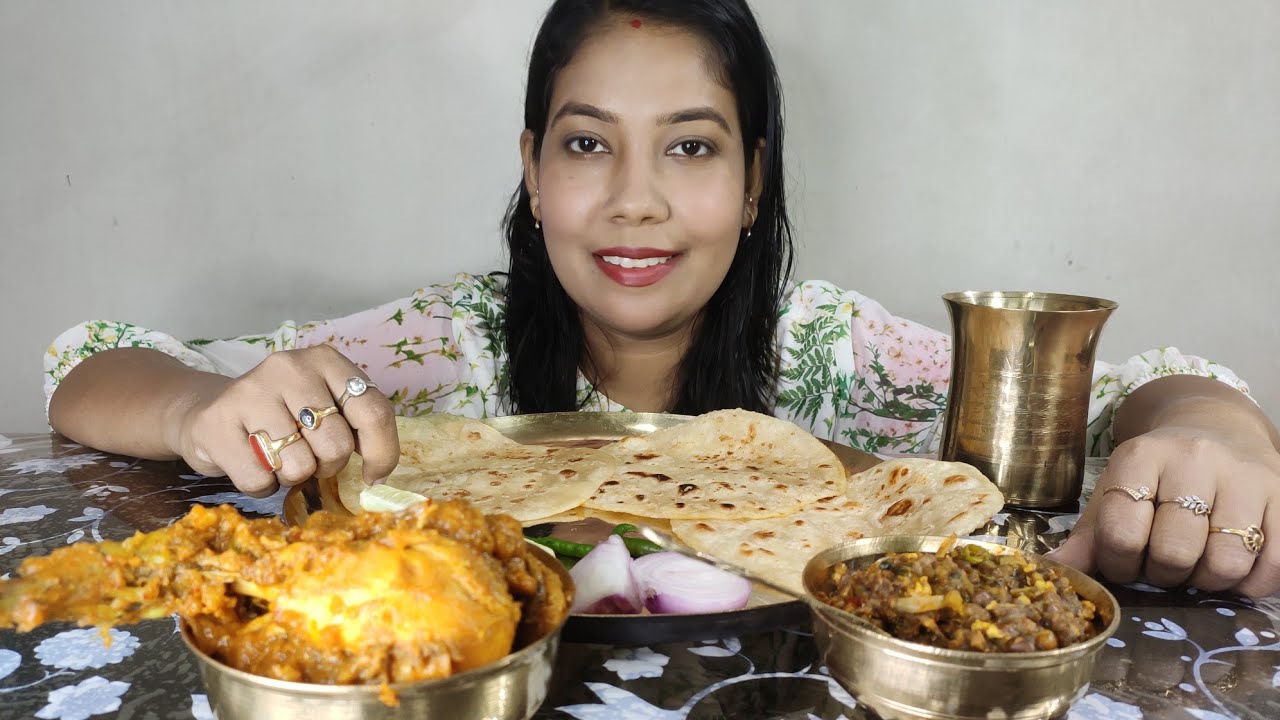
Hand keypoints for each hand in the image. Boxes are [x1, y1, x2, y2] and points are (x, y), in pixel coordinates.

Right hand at [170, 345, 398, 496]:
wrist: (209, 409)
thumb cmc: (282, 414)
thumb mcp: (325, 404)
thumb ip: (357, 424)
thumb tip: (379, 472)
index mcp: (325, 360)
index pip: (373, 411)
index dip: (382, 453)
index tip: (374, 475)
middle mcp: (289, 368)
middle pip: (336, 444)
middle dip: (328, 465)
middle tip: (310, 455)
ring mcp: (250, 392)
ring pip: (299, 466)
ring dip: (293, 476)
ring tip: (278, 456)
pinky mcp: (217, 422)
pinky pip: (260, 480)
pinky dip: (262, 485)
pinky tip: (253, 462)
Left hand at [1051, 426, 1279, 596]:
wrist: (1215, 429)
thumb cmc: (1156, 474)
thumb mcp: (1115, 493)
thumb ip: (1089, 536)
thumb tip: (1056, 570)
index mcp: (1141, 457)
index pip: (1121, 532)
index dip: (1118, 562)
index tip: (1124, 562)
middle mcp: (1194, 460)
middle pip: (1175, 551)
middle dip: (1162, 575)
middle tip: (1162, 566)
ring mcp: (1244, 477)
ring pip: (1226, 562)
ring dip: (1207, 582)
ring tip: (1196, 567)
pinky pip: (1272, 564)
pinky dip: (1249, 585)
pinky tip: (1232, 572)